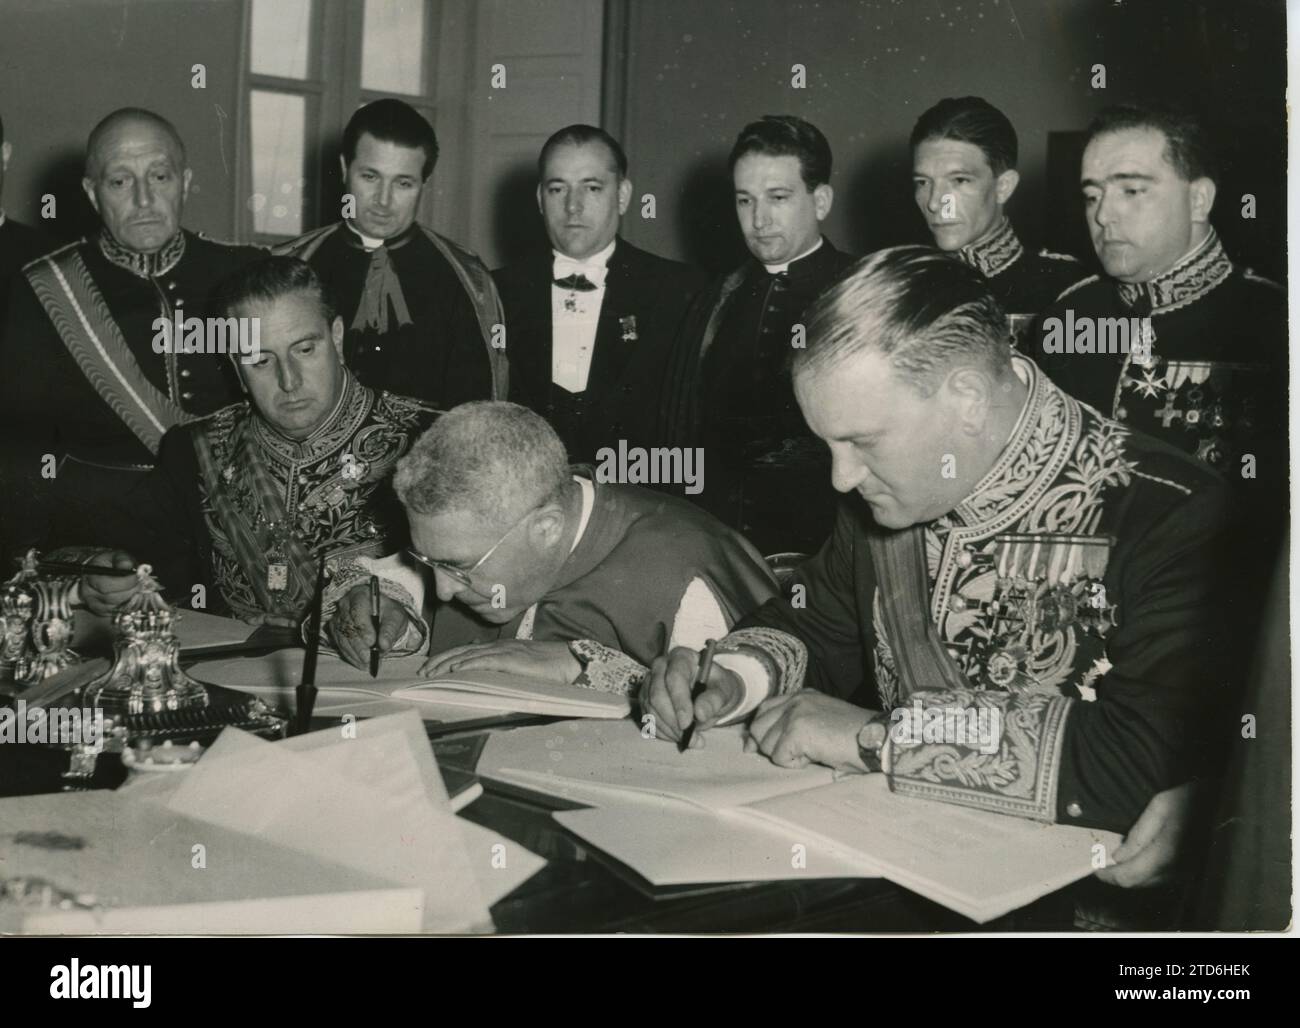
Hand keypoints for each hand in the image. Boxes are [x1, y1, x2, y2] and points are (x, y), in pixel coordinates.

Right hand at [80, 550, 139, 615]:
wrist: (100, 571)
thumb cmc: (110, 563)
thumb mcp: (116, 556)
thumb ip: (123, 560)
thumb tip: (129, 568)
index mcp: (90, 575)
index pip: (106, 585)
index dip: (125, 582)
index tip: (137, 578)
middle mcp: (88, 591)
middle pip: (111, 598)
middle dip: (129, 591)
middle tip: (140, 585)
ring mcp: (92, 603)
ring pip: (114, 607)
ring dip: (129, 599)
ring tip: (136, 589)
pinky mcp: (100, 611)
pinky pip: (115, 612)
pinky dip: (125, 606)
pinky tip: (130, 597)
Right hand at [329, 585, 410, 669]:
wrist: (381, 615)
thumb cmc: (388, 613)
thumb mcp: (395, 617)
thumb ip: (390, 629)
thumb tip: (384, 645)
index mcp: (360, 595)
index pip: (358, 609)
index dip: (363, 627)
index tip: (371, 641)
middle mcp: (345, 604)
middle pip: (348, 626)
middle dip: (359, 645)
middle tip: (370, 658)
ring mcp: (338, 617)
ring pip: (343, 637)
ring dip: (355, 653)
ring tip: (368, 664)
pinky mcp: (336, 630)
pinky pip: (341, 644)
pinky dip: (351, 655)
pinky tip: (361, 663)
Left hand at [421, 639, 580, 683]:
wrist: (568, 661)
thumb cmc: (549, 667)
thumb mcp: (521, 667)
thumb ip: (505, 669)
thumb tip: (488, 678)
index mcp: (500, 648)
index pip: (467, 651)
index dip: (447, 658)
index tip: (432, 666)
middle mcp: (498, 646)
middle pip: (461, 651)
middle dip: (440, 660)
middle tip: (423, 671)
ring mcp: (504, 651)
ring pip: (467, 656)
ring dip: (446, 664)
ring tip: (431, 672)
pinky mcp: (510, 660)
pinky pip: (483, 661)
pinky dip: (466, 664)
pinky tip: (454, 669)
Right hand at [640, 646, 744, 744]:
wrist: (709, 691)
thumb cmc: (716, 686)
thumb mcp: (723, 690)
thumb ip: (714, 700)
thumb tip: (700, 713)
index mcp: (681, 657)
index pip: (674, 677)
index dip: (679, 701)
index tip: (688, 723)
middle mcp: (661, 666)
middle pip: (657, 694)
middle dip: (672, 720)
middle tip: (689, 736)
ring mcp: (650, 682)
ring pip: (650, 709)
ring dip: (668, 729)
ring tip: (690, 739)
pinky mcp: (645, 698)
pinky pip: (647, 718)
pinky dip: (662, 732)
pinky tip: (678, 737)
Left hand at [745, 689, 871, 770]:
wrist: (877, 739)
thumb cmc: (854, 739)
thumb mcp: (818, 725)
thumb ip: (789, 727)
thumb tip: (752, 746)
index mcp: (801, 696)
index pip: (763, 711)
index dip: (760, 732)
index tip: (761, 748)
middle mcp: (795, 700)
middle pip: (757, 728)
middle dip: (771, 747)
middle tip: (801, 752)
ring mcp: (795, 713)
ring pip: (766, 745)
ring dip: (786, 756)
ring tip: (813, 752)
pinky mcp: (798, 729)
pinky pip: (780, 757)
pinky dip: (796, 764)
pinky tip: (817, 756)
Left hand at [1094, 782, 1195, 888]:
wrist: (1227, 804)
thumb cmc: (1194, 799)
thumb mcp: (1160, 807)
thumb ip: (1138, 834)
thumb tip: (1119, 857)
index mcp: (1165, 854)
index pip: (1128, 876)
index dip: (1108, 875)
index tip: (1094, 868)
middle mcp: (1176, 870)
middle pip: (1138, 884)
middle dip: (1117, 876)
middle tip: (1102, 862)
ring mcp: (1185, 873)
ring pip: (1150, 883)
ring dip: (1131, 875)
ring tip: (1117, 859)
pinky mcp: (1191, 871)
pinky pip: (1163, 879)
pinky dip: (1146, 873)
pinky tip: (1139, 859)